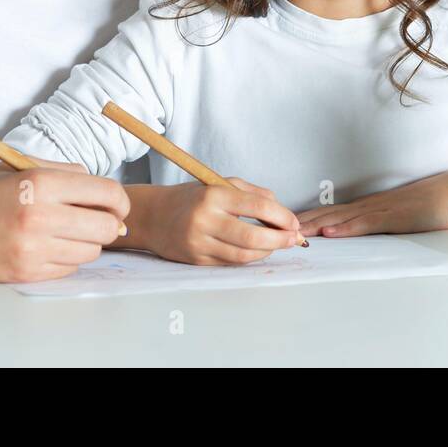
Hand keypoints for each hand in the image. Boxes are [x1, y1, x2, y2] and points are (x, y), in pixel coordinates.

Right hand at [0, 158, 128, 282]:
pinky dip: (66, 259)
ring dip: (86, 243)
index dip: (119, 201)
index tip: (116, 205)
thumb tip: (100, 189)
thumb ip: (61, 172)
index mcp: (40, 182)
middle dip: (108, 224)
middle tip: (95, 220)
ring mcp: (33, 249)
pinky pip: (68, 269)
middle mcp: (41, 216)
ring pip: (91, 251)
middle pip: (107, 227)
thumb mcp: (14, 168)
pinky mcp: (25, 273)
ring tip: (65, 232)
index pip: (107, 194)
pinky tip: (47, 248)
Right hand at [145, 177, 301, 265]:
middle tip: (293, 238)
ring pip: (244, 254)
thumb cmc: (192, 198)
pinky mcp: (197, 260)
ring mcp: (199, 242)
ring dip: (267, 251)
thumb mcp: (220, 184)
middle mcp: (205, 219)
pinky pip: (231, 262)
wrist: (154, 216)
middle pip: (253, 235)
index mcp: (213, 195)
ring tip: (278, 244)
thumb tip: (282, 210)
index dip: (282, 216)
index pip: (257, 207)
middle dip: (279, 239)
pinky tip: (259, 251)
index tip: (294, 222)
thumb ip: (253, 194)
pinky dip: (250, 258)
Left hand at [296, 172, 447, 236]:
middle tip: (273, 226)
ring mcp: (380, 211)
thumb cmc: (432, 204)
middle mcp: (369, 206)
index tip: (283, 222)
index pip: (331, 212)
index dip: (307, 216)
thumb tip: (360, 229)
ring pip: (340, 219)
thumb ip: (381, 219)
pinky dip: (344, 229)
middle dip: (300, 220)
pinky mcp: (393, 218)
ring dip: (314, 225)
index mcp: (370, 205)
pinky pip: (364, 224)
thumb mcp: (400, 213)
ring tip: (290, 231)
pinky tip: (328, 233)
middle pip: (328, 213)